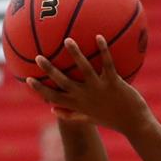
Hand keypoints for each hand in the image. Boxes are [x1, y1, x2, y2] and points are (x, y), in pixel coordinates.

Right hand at [25, 36, 152, 133]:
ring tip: (67, 40)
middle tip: (38, 57)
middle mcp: (86, 97)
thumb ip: (71, 114)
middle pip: (63, 82)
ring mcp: (99, 89)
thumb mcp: (89, 118)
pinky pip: (107, 64)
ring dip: (76, 55)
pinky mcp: (114, 83)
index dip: (40, 89)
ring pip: (84, 70)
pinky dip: (103, 50)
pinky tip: (98, 36)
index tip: (26, 79)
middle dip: (50, 70)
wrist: (134, 124)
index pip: (54, 97)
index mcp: (79, 105)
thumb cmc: (112, 119)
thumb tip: (52, 110)